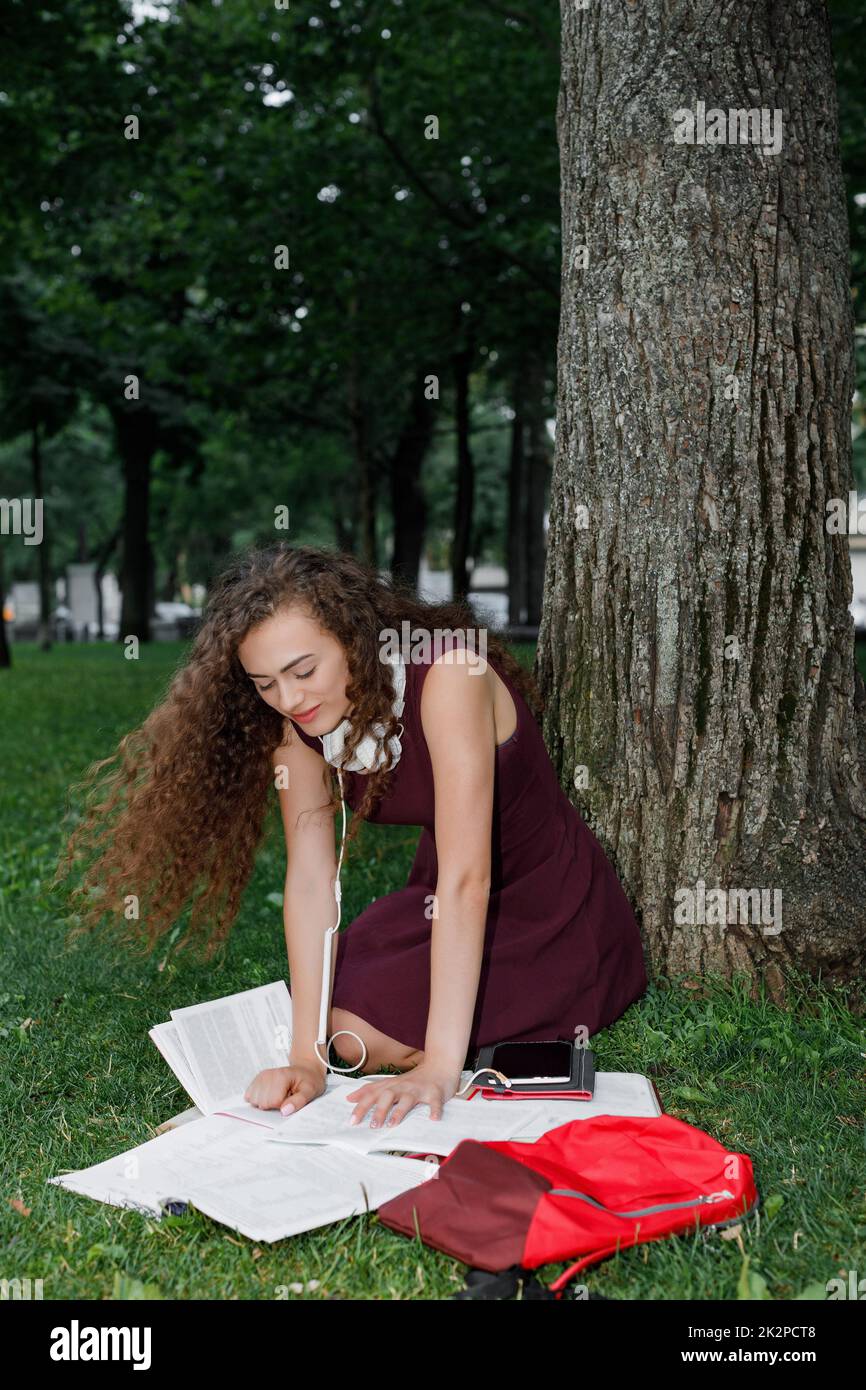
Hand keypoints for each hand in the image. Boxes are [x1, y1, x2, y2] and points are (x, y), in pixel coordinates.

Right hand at [243, 1063, 325, 1115]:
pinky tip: (270, 1095)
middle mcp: (268, 1075)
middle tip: (285, 1097)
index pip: (273, 1102)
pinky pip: (249, 1096)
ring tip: (278, 1095)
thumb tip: (285, 1111)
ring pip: (254, 1101)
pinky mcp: (257, 1080)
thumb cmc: (308, 1080)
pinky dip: (258, 1100)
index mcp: (281, 1076)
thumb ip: (298, 1102)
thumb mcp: (310, 1091)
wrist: (306, 1070)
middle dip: (273, 1105)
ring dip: (265, 1103)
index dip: (282, 1106)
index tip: (290, 1099)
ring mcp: (261, 1077)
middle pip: (261, 1103)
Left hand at [345, 1062, 461, 1128]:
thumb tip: (350, 1098)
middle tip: (372, 1126)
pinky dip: (434, 1110)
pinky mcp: (435, 1093)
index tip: (352, 1121)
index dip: (362, 1107)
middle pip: (388, 1096)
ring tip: (392, 1124)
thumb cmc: (413, 1080)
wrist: (439, 1066)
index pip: (373, 1095)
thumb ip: (371, 1090)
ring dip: (399, 1111)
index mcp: (391, 1085)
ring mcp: (419, 1089)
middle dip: (379, 1110)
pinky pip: (435, 1102)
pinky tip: (433, 1119)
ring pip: (407, 1099)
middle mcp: (403, 1086)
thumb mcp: (390, 1083)